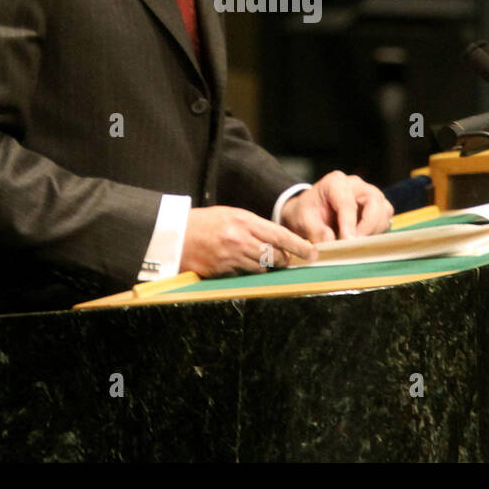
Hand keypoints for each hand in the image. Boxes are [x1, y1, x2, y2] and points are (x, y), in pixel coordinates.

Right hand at [180, 205, 316, 276]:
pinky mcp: (222, 270)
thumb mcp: (231, 215)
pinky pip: (245, 274)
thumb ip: (253, 225)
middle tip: (288, 259)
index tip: (312, 252)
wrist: (175, 234)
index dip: (298, 245)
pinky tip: (240, 263)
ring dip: (266, 266)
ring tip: (262, 259)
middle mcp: (239, 238)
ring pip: (262, 267)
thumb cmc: (204, 222)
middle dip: (284, 258)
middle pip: (275, 254)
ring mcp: (230, 256)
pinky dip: (247, 270)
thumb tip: (275, 238)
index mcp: (244, 220)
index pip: (279, 234)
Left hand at [280, 170, 393, 242]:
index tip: (349, 241)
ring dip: (375, 229)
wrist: (311, 211)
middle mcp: (355, 184)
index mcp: (335, 183)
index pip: (347, 203)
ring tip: (358, 242)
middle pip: (374, 201)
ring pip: (383, 209)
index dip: (349, 223)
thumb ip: (315, 231)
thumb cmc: (307, 212)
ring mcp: (368, 193)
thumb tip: (330, 241)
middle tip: (356, 243)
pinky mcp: (376, 206)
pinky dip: (378, 231)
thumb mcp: (303, 220)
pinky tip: (364, 239)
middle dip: (368, 225)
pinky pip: (385, 218)